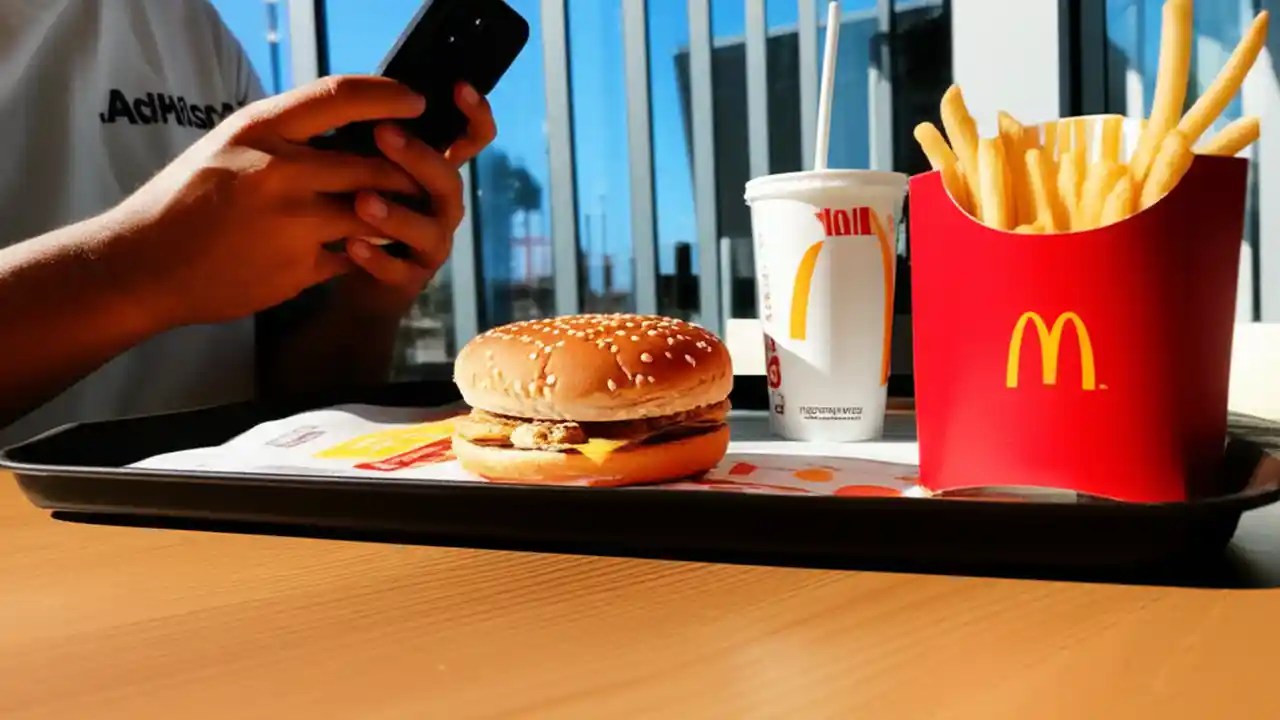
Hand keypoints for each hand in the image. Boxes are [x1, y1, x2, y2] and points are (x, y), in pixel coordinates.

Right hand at [108, 75, 428, 327]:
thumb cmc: (189, 198)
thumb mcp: (231, 145)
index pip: (341, 97)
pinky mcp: (298, 269)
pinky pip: (352, 255)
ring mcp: (292, 224)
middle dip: (407, 172)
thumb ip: (287, 135)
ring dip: (392, 215)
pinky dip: (360, 251)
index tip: (415, 101)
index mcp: (260, 130)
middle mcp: (280, 172)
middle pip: (375, 165)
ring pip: (373, 214)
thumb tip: (352, 125)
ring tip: (400, 211)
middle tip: (421, 172)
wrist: (145, 265)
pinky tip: (360, 248)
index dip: (388, 96)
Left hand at [335, 82, 497, 315]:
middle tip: (383, 133)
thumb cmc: (360, 208)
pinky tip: (350, 246)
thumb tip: (360, 90)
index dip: (475, 115)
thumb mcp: (368, 165)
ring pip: (429, 229)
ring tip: (362, 200)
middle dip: (418, 157)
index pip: (472, 139)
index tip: (460, 86)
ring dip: (396, 214)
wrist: (354, 279)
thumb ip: (375, 137)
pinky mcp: (410, 280)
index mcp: (437, 172)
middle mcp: (443, 208)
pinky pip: (400, 271)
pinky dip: (376, 258)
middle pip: (448, 181)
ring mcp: (431, 245)